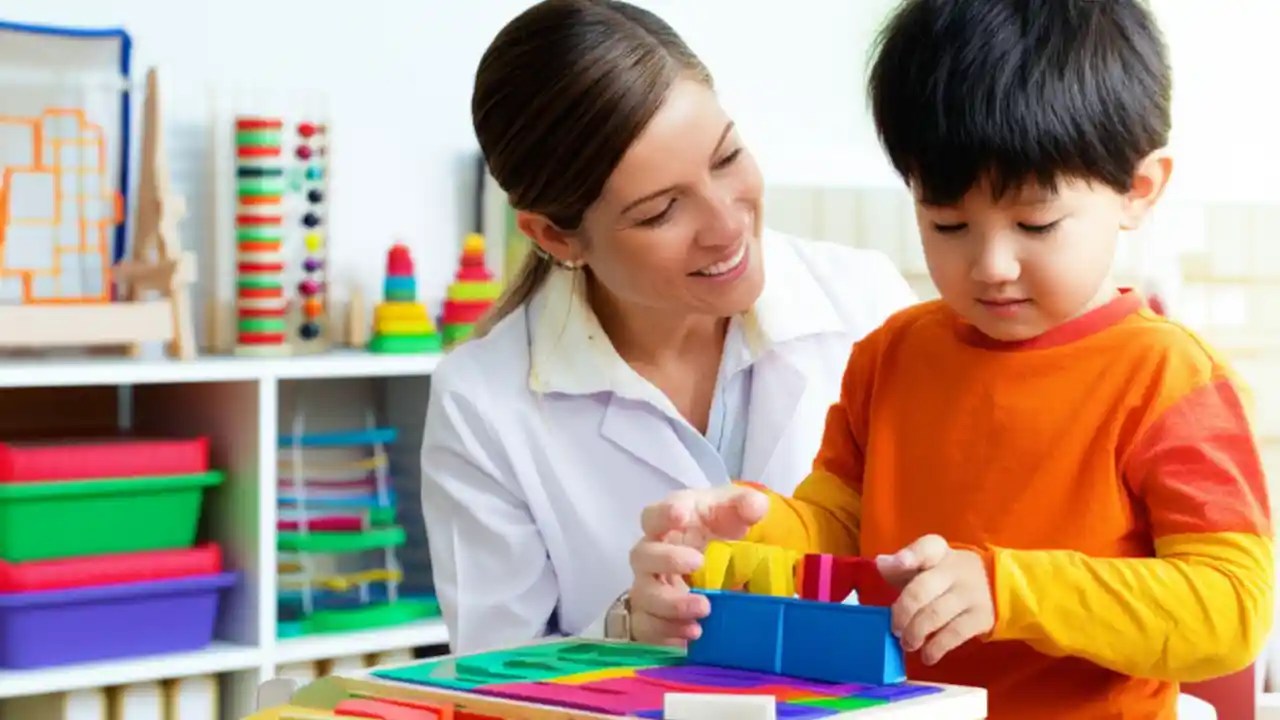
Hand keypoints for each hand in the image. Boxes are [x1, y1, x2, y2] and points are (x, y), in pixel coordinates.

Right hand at [626, 485, 768, 644]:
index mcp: (668, 524)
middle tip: (698, 563)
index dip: (664, 514)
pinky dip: (669, 631)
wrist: (718, 564)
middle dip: (667, 560)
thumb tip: (754, 508)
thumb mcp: (735, 512)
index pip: (654, 515)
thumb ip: (747, 504)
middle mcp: (652, 554)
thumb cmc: (717, 529)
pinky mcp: (653, 616)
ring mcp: (650, 587)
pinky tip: (694, 632)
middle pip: (642, 555)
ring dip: (671, 604)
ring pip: (644, 595)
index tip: (681, 514)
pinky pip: (648, 627)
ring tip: (705, 609)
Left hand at [877, 534, 993, 665]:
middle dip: (903, 612)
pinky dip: (936, 648)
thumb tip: (882, 563)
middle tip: (895, 629)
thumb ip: (900, 566)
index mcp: (937, 552)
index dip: (909, 556)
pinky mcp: (981, 617)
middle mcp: (955, 570)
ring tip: (908, 644)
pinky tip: (927, 656)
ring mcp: (970, 593)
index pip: (926, 547)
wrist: (993, 586)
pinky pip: (954, 634)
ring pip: (935, 614)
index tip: (898, 565)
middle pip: (922, 589)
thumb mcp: (924, 566)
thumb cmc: (944, 577)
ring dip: (915, 633)